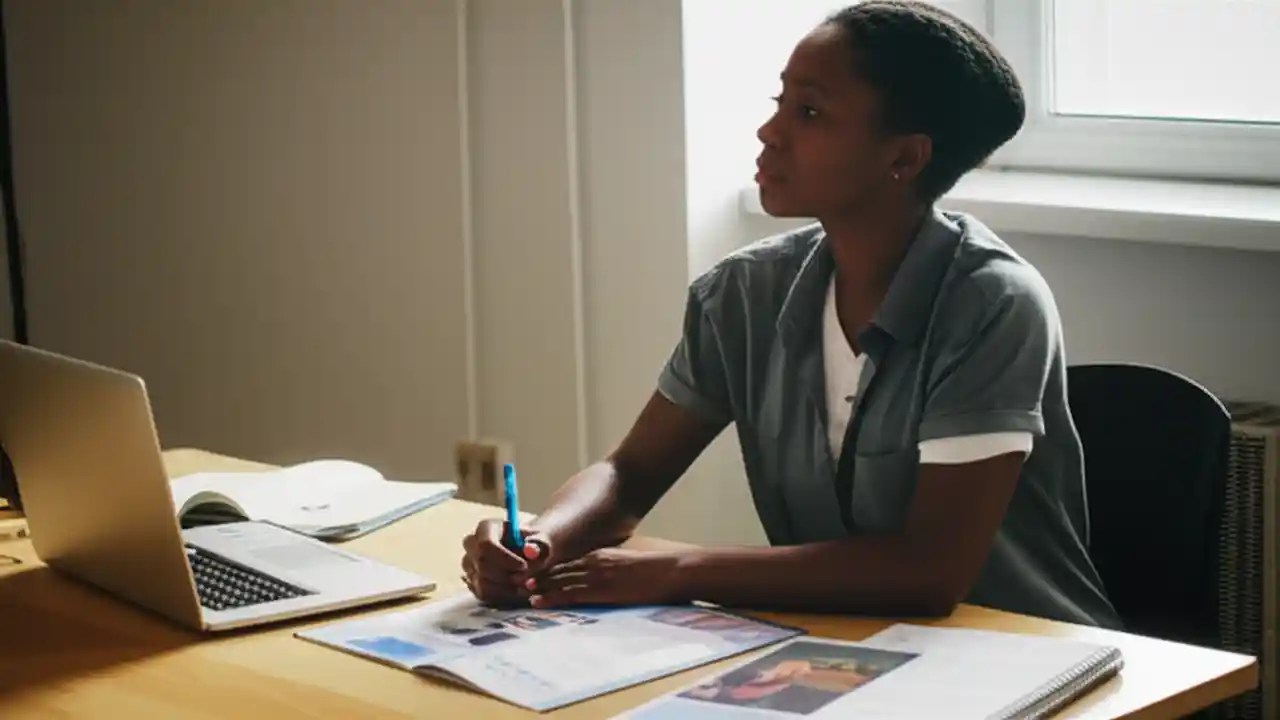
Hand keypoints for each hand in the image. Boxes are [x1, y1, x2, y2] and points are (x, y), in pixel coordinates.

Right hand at [460, 519, 552, 605]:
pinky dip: (502, 596)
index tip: (524, 566)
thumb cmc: (534, 543)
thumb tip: (531, 551)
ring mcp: (470, 565)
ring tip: (525, 585)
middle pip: (482, 565)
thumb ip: (539, 544)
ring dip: (506, 588)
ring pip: (482, 582)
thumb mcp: (541, 539)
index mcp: (487, 528)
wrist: (529, 555)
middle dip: (507, 575)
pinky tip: (517, 590)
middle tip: (526, 579)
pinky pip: (483, 594)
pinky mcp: (472, 582)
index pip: (486, 544)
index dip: (505, 558)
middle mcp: (472, 545)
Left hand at [525, 548, 685, 607]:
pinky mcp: (600, 589)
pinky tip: (536, 602)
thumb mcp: (631, 563)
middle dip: (537, 575)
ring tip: (520, 591)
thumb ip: (615, 567)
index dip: (549, 566)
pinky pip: (569, 594)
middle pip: (558, 568)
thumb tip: (610, 576)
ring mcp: (596, 575)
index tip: (533, 571)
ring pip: (558, 580)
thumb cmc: (657, 569)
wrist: (671, 571)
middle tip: (517, 581)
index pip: (568, 560)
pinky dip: (550, 598)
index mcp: (601, 554)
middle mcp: (594, 561)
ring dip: (538, 586)